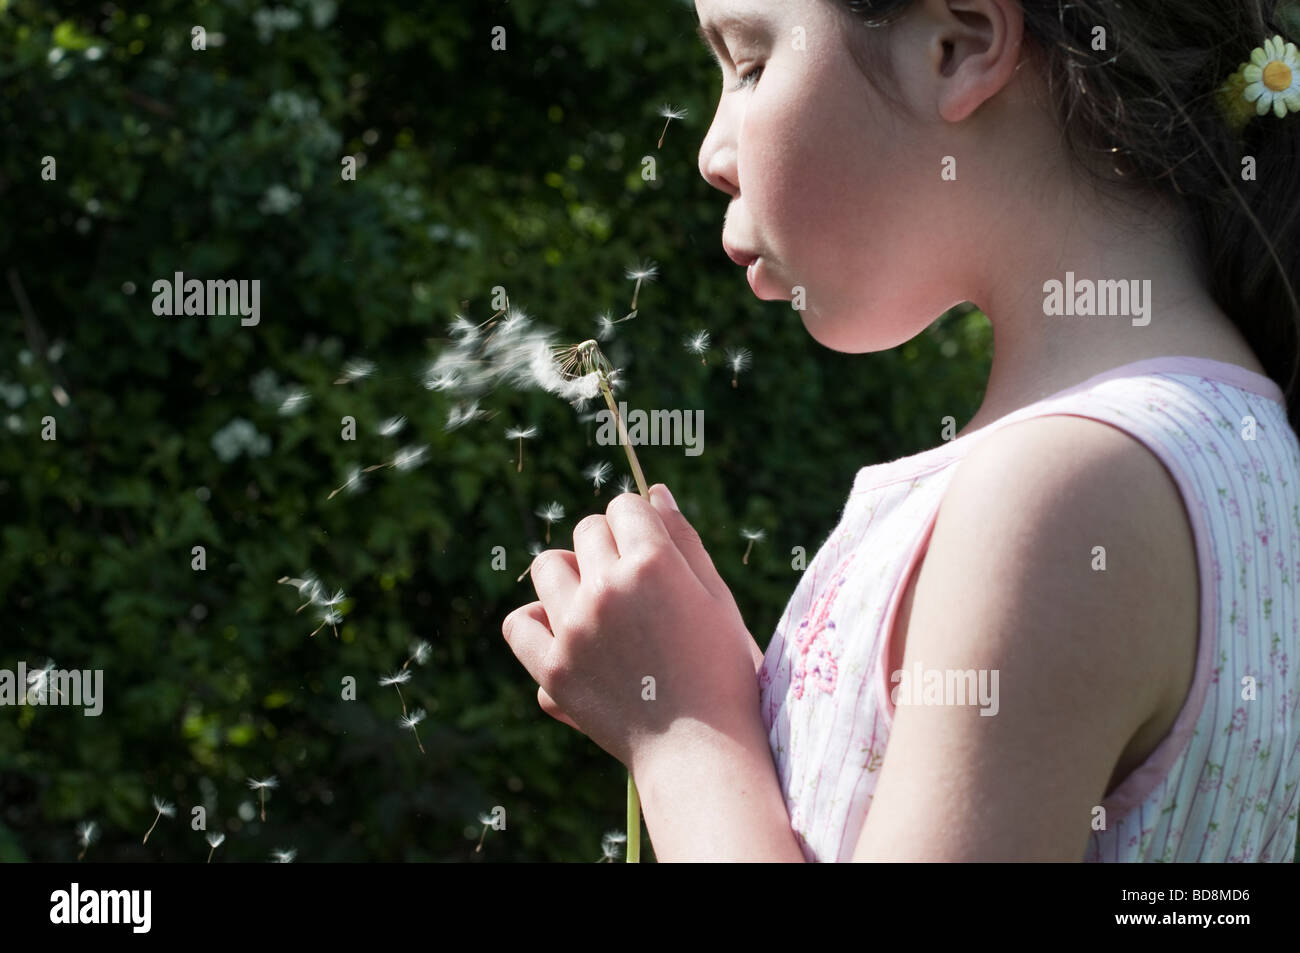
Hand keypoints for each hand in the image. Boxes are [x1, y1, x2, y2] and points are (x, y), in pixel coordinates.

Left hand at [502, 484, 765, 773]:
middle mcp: (607, 588)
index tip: (649, 552)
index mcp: (654, 563)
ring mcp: (574, 628)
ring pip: (547, 566)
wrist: (701, 750)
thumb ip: (683, 540)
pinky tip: (565, 633)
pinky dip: (537, 623)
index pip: (624, 506)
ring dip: (570, 576)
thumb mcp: (715, 598)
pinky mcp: (552, 668)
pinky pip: (519, 622)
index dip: (637, 525)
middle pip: (586, 531)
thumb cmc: (722, 670)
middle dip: (607, 547)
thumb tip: (652, 490)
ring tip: (597, 607)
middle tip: (632, 587)